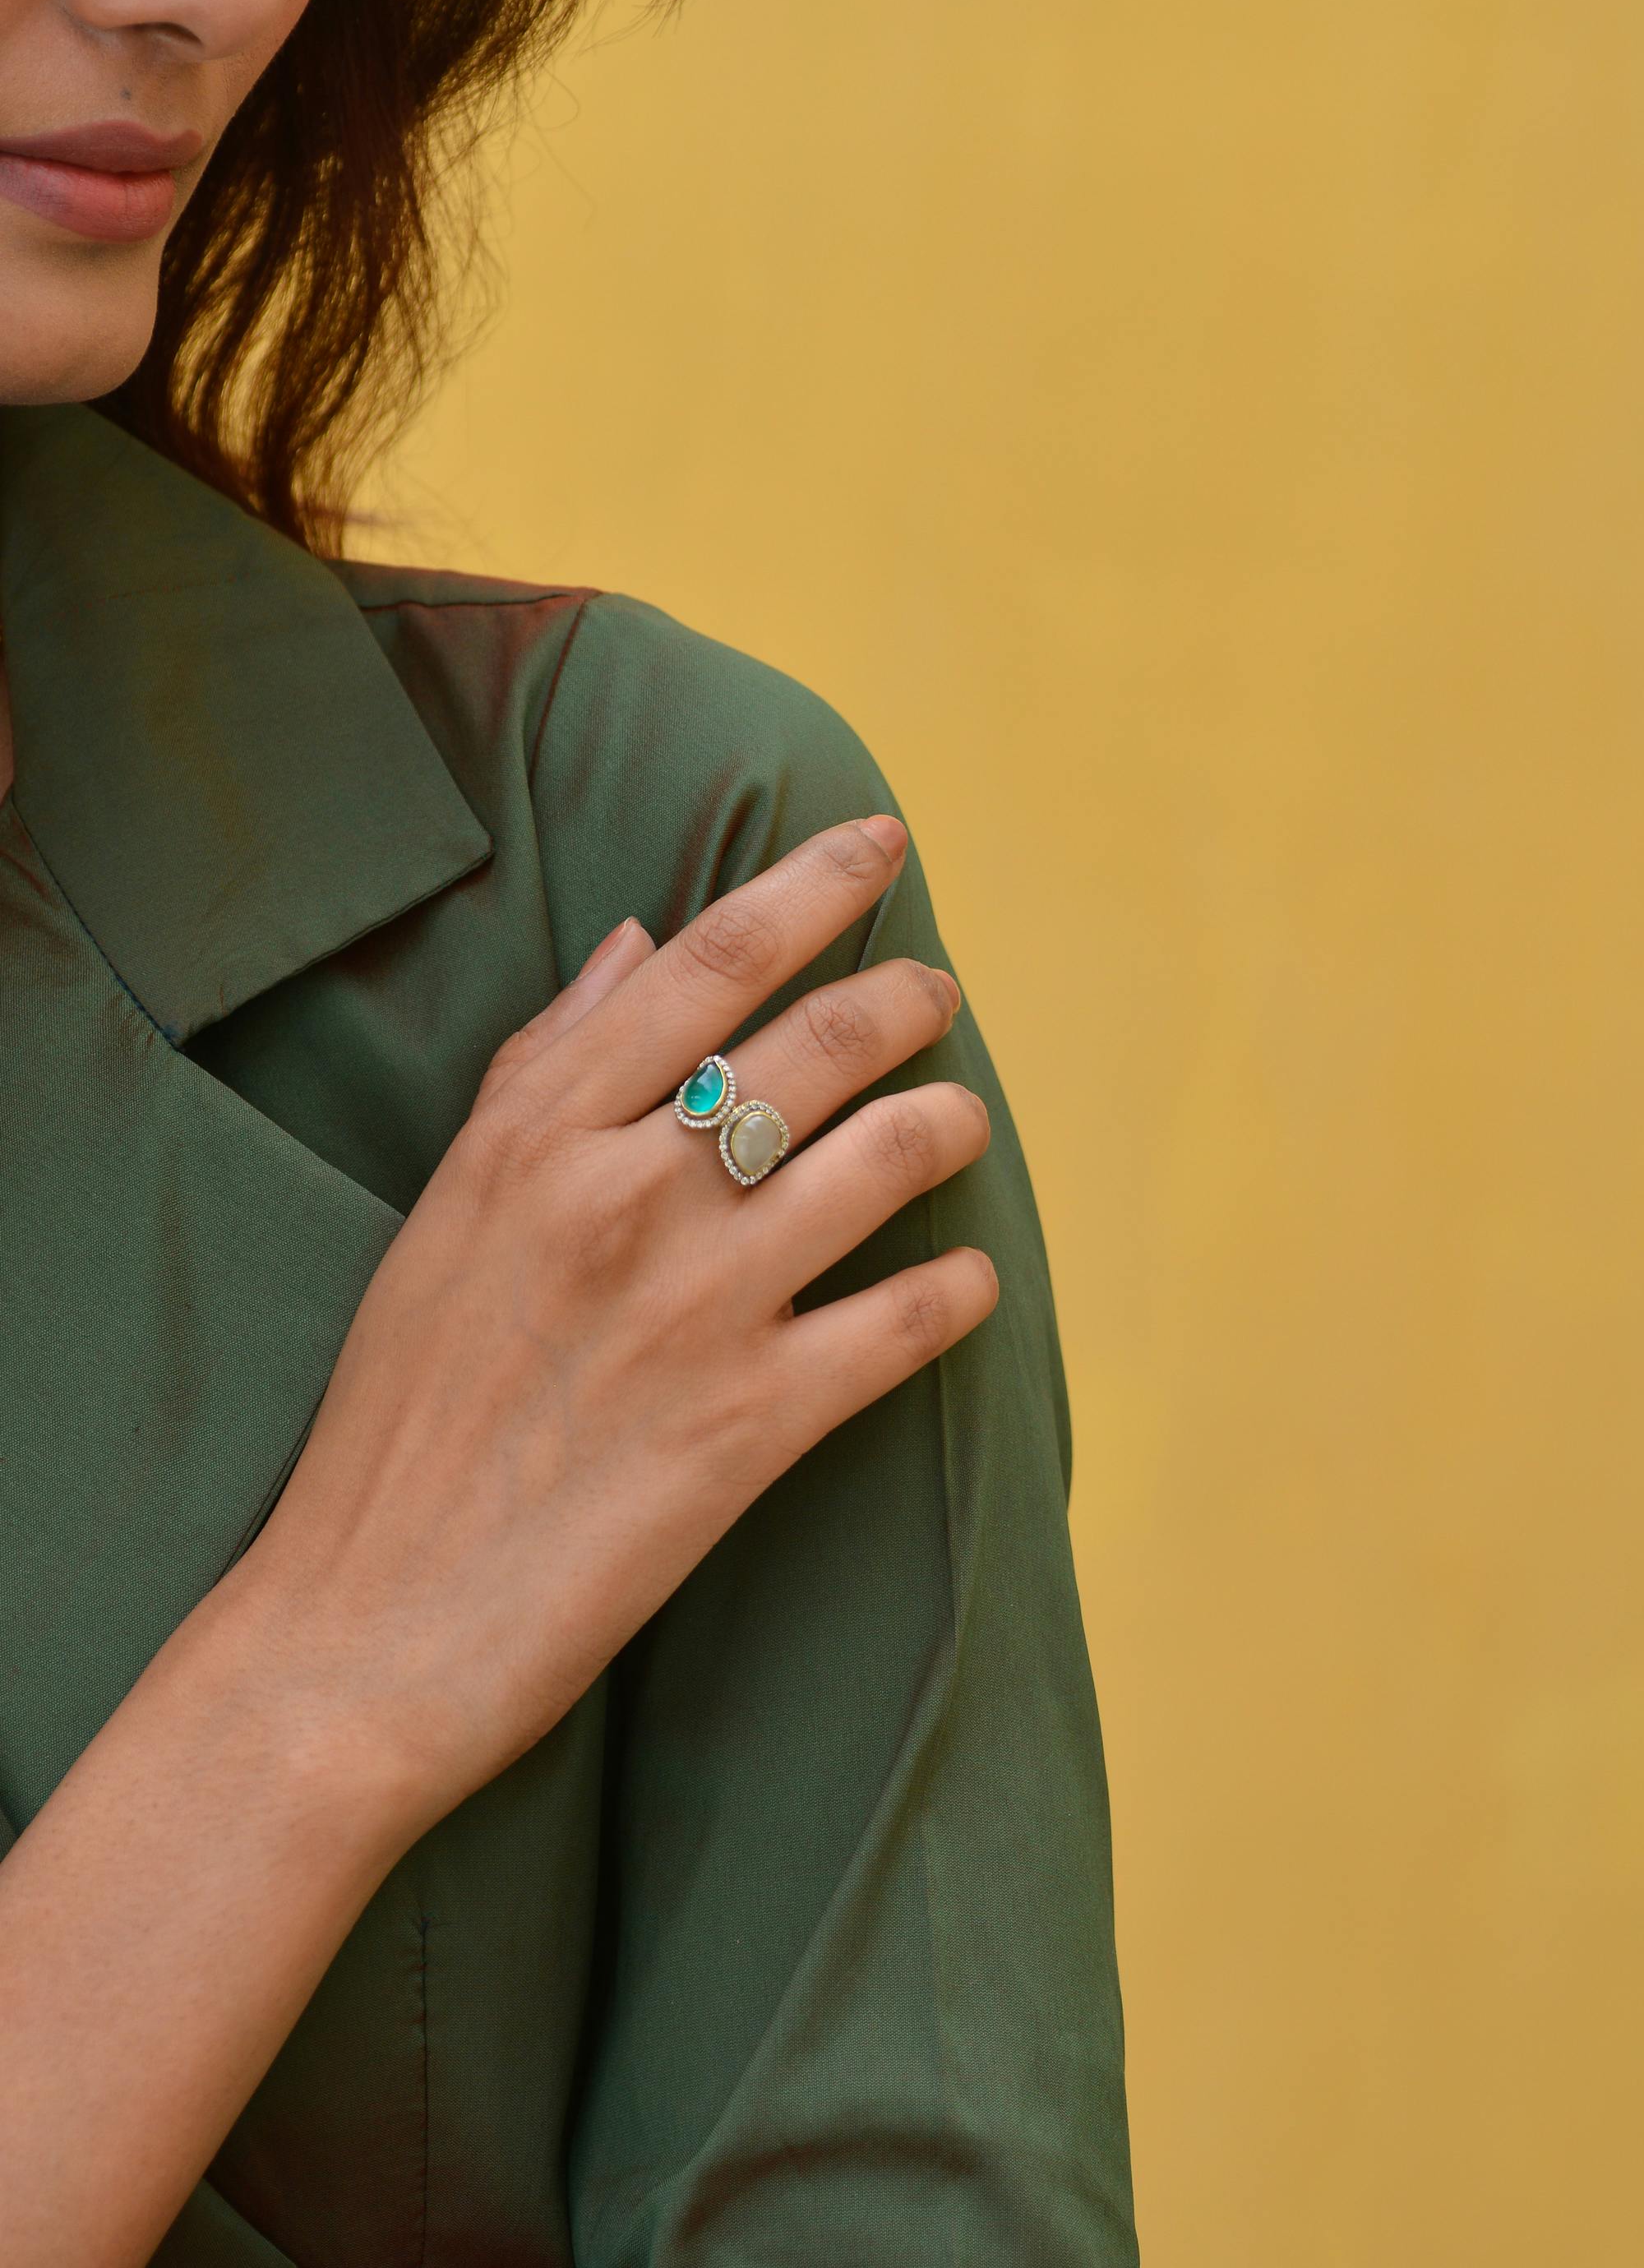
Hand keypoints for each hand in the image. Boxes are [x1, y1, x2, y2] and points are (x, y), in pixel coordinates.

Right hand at [223, 813, 995, 1838]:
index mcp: (536, 1139)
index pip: (708, 966)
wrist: (359, 1628)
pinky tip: (965, 1280)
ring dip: (946, 1125)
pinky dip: (955, 1289)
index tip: (881, 842)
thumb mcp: (443, 1215)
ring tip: (959, 1122)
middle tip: (936, 991)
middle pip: (815, 1047)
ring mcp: (694, 1311)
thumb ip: (542, 1070)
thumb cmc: (393, 1419)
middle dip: (905, 1000)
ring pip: (882, 1162)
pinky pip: (903, 1325)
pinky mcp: (749, 1430)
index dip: (813, 885)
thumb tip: (640, 941)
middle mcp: (622, 1199)